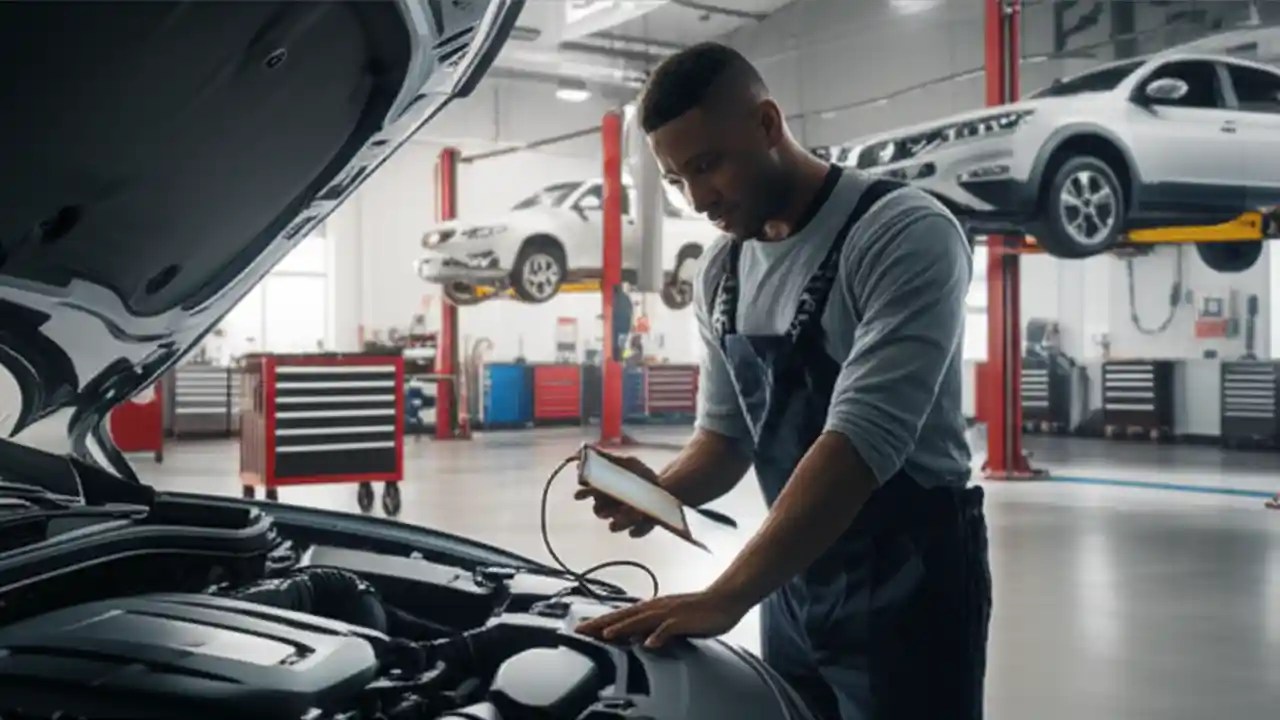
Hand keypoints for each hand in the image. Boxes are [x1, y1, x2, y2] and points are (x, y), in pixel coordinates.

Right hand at [573, 448, 659, 537]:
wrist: (664, 487)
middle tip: (608, 505)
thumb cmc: (641, 475)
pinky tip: (641, 516)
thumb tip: (584, 447)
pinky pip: (635, 532)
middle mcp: (610, 508)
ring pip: (614, 525)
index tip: (581, 491)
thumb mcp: (626, 462)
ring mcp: (624, 520)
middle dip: (602, 509)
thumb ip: (607, 457)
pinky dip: (637, 528)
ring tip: (630, 511)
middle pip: (599, 512)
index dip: (583, 493)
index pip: (588, 494)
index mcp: (604, 492)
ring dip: (619, 520)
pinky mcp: (639, 529)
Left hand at [575, 589, 749, 648]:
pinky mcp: (684, 619)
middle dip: (601, 623)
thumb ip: (653, 628)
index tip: (581, 628)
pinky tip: (648, 643)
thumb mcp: (671, 622)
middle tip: (581, 631)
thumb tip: (635, 639)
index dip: (600, 621)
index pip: (621, 615)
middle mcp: (656, 607)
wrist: (725, 599)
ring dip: (624, 627)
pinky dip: (658, 635)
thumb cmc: (699, 611)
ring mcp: (669, 612)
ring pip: (641, 620)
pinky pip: (669, 628)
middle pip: (624, 615)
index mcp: (652, 608)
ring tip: (607, 635)